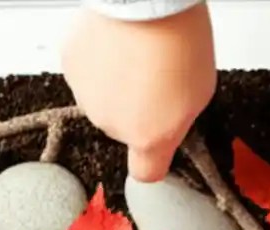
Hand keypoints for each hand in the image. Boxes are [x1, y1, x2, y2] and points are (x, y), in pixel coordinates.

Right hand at [61, 4, 216, 181]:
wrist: (145, 0)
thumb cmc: (178, 38)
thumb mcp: (199, 93)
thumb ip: (176, 122)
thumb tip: (163, 127)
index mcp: (149, 137)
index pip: (145, 172)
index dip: (152, 160)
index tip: (156, 150)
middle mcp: (112, 124)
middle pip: (124, 126)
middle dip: (137, 107)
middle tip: (156, 75)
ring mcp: (87, 95)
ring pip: (102, 97)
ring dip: (116, 81)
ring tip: (137, 51)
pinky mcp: (70, 64)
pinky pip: (86, 68)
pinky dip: (98, 57)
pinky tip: (116, 38)